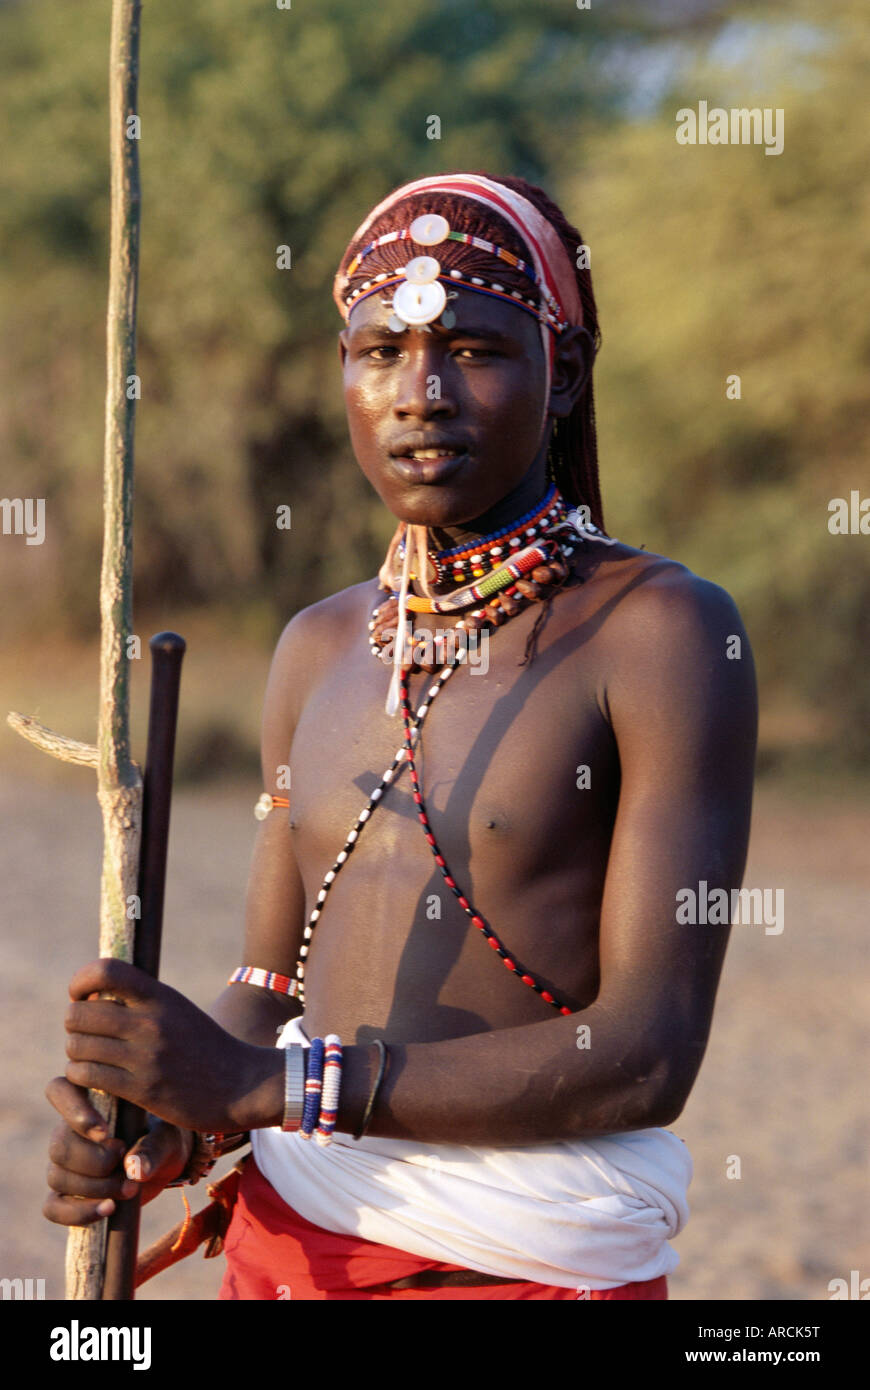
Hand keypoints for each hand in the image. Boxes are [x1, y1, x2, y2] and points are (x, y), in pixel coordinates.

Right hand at [43, 1075, 191, 1226]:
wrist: (167, 1163)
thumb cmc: (164, 1138)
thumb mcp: (167, 1137)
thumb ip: (153, 1148)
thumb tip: (134, 1169)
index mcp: (91, 1102)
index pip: (59, 1090)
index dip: (74, 1111)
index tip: (106, 1132)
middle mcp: (72, 1131)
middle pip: (58, 1146)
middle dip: (95, 1163)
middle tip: (126, 1167)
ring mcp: (67, 1164)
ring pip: (57, 1176)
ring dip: (94, 1188)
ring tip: (130, 1189)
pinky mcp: (69, 1194)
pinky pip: (53, 1207)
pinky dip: (77, 1213)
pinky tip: (108, 1209)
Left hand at [63, 958, 265, 1132]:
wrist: (242, 1084)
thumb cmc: (205, 1047)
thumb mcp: (178, 1010)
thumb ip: (143, 1000)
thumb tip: (97, 993)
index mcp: (161, 997)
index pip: (106, 971)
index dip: (81, 980)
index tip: (82, 996)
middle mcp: (152, 1022)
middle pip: (79, 1014)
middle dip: (74, 1025)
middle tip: (86, 1034)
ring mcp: (146, 1056)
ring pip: (77, 1047)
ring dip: (76, 1053)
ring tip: (90, 1058)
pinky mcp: (143, 1089)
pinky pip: (88, 1076)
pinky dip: (81, 1075)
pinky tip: (94, 1077)